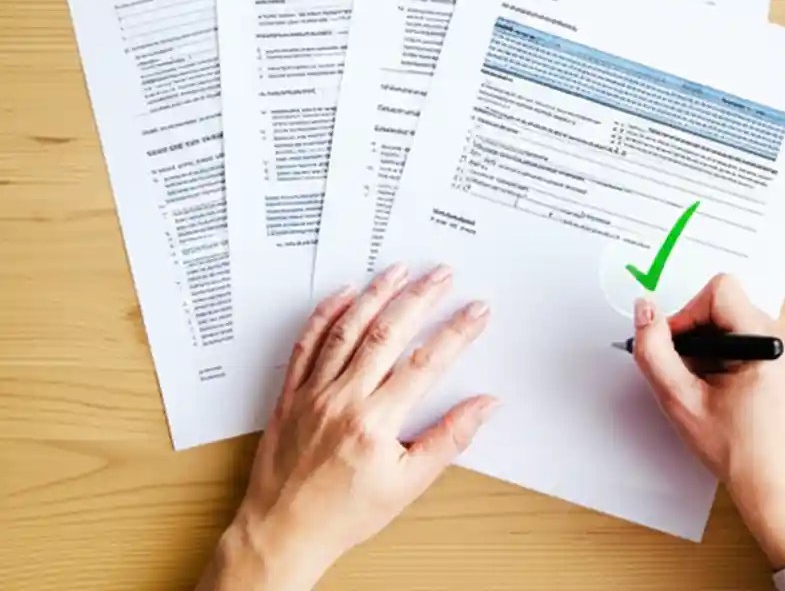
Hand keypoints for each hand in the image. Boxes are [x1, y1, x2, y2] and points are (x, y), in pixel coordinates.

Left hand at [198, 263, 496, 590]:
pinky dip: (326, 314)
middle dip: (420, 298)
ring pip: (347, 329)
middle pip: (388, 333)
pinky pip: (308, 343)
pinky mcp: (290, 393)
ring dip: (376, 294)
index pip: (426, 363)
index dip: (456, 332)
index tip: (476, 311)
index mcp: (376, 423)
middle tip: (442, 275)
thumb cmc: (344, 514)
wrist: (284, 532)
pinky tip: (345, 293)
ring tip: (399, 270)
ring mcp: (313, 392)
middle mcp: (343, 399)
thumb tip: (484, 406)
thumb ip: (449, 439)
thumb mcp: (408, 484)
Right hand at [631, 275, 784, 568]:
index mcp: (768, 342)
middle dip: (696, 336)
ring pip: (735, 325)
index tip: (675, 349)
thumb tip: (644, 309)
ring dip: (710, 350)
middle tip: (686, 376)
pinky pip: (749, 343)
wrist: (779, 489)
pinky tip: (721, 393)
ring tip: (704, 389)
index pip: (719, 291)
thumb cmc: (740, 453)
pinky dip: (726, 360)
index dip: (686, 314)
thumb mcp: (682, 401)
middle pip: (726, 307)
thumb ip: (655, 351)